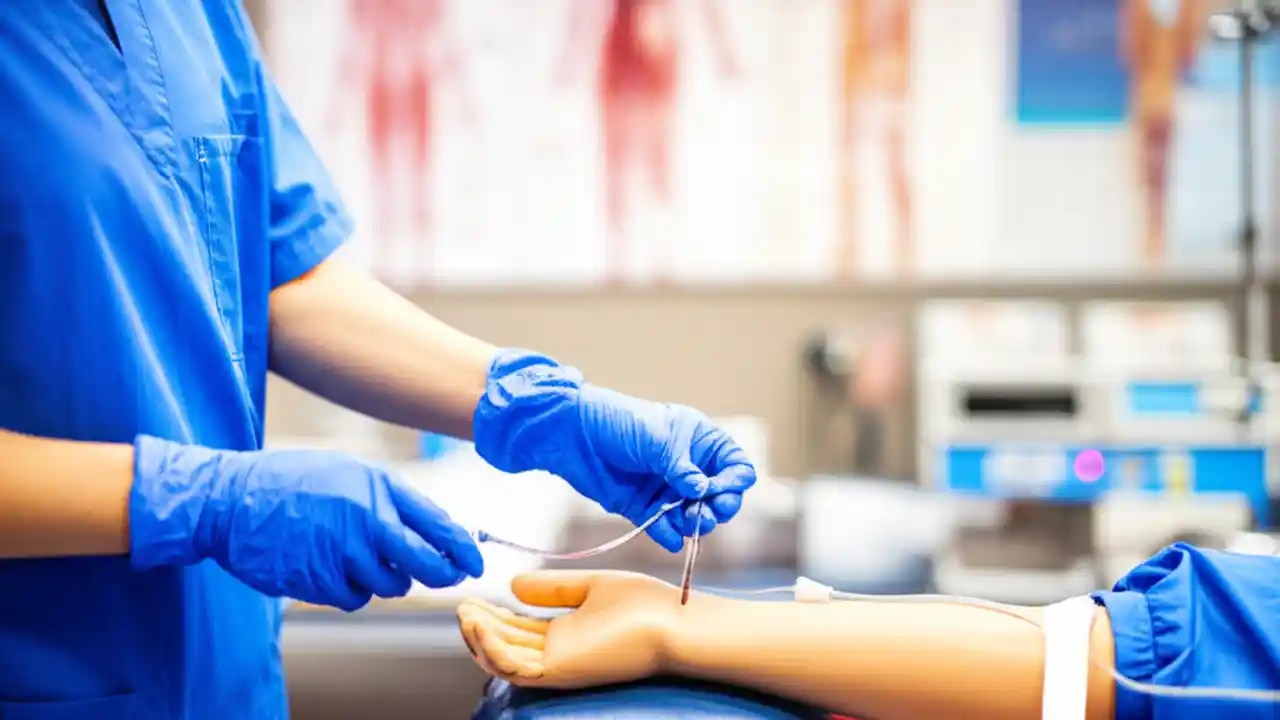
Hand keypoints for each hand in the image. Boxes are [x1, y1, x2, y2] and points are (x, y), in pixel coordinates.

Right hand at [129, 435, 482, 610]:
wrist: (230, 500)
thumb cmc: (293, 483)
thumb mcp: (348, 472)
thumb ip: (390, 500)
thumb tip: (434, 532)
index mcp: (378, 487)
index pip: (437, 524)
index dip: (461, 549)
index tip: (474, 563)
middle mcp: (366, 519)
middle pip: (423, 564)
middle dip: (440, 574)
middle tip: (444, 576)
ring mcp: (342, 552)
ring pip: (389, 584)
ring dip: (383, 578)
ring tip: (355, 555)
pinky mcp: (318, 579)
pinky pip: (353, 598)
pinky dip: (350, 590)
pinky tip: (329, 567)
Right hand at [457, 571, 699, 688]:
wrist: (673, 622)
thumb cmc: (645, 605)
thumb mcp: (590, 587)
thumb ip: (554, 588)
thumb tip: (513, 585)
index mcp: (566, 635)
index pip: (518, 630)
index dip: (493, 615)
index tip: (475, 598)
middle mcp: (558, 653)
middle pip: (505, 645)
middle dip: (479, 627)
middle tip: (462, 605)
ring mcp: (557, 665)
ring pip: (502, 660)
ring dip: (478, 638)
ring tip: (464, 612)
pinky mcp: (559, 671)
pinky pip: (513, 667)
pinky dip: (491, 648)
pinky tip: (479, 623)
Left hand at [473, 350, 757, 550]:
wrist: (573, 435)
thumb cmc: (618, 423)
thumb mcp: (656, 440)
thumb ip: (682, 468)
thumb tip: (703, 492)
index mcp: (699, 441)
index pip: (733, 464)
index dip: (734, 480)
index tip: (722, 490)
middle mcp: (688, 467)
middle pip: (720, 495)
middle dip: (718, 506)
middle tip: (707, 512)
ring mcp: (667, 489)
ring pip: (695, 516)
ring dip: (695, 523)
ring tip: (685, 521)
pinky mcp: (646, 507)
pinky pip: (666, 528)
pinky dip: (671, 536)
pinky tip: (672, 539)